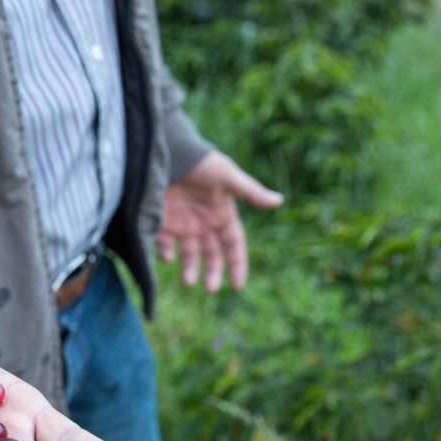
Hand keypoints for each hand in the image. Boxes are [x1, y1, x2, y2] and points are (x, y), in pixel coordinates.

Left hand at [156, 149, 282, 291]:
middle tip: (210, 289)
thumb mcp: (227, 177)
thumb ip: (250, 192)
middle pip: (212, 255)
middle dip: (212, 273)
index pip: (234, 245)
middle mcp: (204, 223)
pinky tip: (168, 257)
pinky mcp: (162, 222)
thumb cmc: (201, 162)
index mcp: (223, 214)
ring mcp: (183, 224)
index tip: (237, 286)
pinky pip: (164, 244)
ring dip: (189, 269)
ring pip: (189, 254)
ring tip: (189, 282)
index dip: (237, 265)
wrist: (169, 151)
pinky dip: (165, 253)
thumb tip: (278, 201)